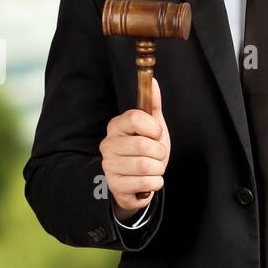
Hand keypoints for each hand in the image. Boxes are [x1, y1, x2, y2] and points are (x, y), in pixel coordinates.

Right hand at [101, 77, 170, 221]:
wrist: (138, 182)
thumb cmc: (145, 151)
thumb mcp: (152, 128)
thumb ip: (152, 105)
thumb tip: (154, 81)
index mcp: (116, 126)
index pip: (135, 118)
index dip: (153, 127)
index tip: (156, 134)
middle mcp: (108, 145)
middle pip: (143, 146)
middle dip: (159, 153)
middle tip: (156, 155)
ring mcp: (109, 166)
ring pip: (146, 166)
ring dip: (158, 169)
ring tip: (153, 168)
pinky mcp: (115, 186)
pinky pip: (146, 183)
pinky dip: (155, 183)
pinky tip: (149, 181)